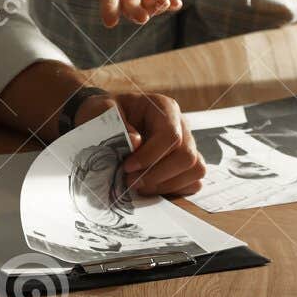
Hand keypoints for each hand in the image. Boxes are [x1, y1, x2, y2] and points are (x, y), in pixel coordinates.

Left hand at [74, 90, 204, 196]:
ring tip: (139, 186)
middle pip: (187, 156)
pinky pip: (194, 182)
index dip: (150, 156)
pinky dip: (174, 189)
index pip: (171, 135)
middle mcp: (181, 124)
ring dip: (166, 184)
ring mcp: (187, 144)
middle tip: (131, 181)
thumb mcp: (101, 110)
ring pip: (195, 169)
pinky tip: (150, 187)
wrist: (106, 121)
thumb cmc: (106, 114)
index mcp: (163, 106)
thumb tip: (136, 141)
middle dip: (158, 175)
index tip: (127, 167)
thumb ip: (115, 122)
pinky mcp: (186, 164)